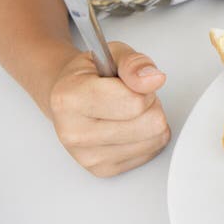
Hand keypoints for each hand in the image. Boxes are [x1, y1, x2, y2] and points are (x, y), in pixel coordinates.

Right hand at [48, 41, 170, 176]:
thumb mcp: (113, 54)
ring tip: (129, 110)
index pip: (134, 102)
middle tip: (132, 96)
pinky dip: (148, 137)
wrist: (69, 97)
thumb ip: (134, 63)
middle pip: (150, 124)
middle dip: (150, 105)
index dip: (143, 87)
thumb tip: (153, 79)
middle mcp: (73, 132)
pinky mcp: (103, 170)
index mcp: (70, 98)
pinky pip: (151, 152)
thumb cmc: (92, 75)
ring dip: (150, 121)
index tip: (130, 82)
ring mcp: (86, 156)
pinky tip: (129, 126)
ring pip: (154, 139)